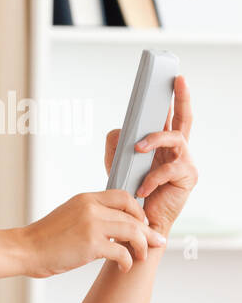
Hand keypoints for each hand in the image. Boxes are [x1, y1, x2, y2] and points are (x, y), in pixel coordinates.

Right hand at [20, 190, 165, 276]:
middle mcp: (91, 208)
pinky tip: (124, 267)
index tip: (142, 223)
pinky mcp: (91, 244)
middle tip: (157, 241)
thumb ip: (89, 215)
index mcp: (85, 199)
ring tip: (143, 256)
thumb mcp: (67, 216)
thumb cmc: (43, 239)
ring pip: (133, 232)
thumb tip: (110, 226)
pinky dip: (128, 261)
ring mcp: (92, 225)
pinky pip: (122, 252)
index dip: (137, 210)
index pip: (123, 197)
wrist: (24, 250)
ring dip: (143, 246)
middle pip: (132, 216)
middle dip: (148, 231)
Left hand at [105, 75, 197, 237]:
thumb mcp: (117, 166)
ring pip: (175, 138)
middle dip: (182, 98)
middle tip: (178, 80)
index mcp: (162, 145)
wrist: (140, 224)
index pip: (168, 117)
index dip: (172, 98)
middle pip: (184, 118)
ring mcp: (185, 161)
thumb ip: (116, 146)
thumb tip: (118, 130)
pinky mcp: (188, 177)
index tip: (173, 78)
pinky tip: (141, 187)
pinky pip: (169, 170)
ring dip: (154, 139)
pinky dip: (151, 178)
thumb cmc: (131, 193)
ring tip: (137, 148)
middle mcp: (177, 150)